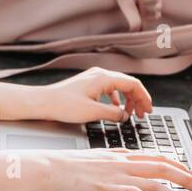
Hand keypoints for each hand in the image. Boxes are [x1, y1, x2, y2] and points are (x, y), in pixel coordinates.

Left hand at [34, 66, 153, 124]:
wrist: (43, 102)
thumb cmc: (64, 105)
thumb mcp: (93, 112)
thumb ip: (113, 114)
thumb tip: (125, 116)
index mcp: (104, 78)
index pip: (133, 84)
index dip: (144, 97)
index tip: (148, 110)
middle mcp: (100, 74)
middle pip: (127, 84)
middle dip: (137, 99)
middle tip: (142, 114)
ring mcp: (93, 78)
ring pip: (118, 87)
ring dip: (127, 100)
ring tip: (130, 114)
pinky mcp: (88, 84)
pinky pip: (108, 89)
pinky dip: (116, 99)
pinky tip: (115, 109)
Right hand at [39, 148, 191, 190]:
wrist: (50, 167)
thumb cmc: (69, 166)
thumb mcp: (97, 158)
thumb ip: (114, 160)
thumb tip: (126, 160)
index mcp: (121, 155)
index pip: (156, 157)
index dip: (177, 164)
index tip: (189, 172)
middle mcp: (123, 163)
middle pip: (162, 168)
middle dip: (185, 178)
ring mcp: (116, 176)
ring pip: (154, 183)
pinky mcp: (107, 189)